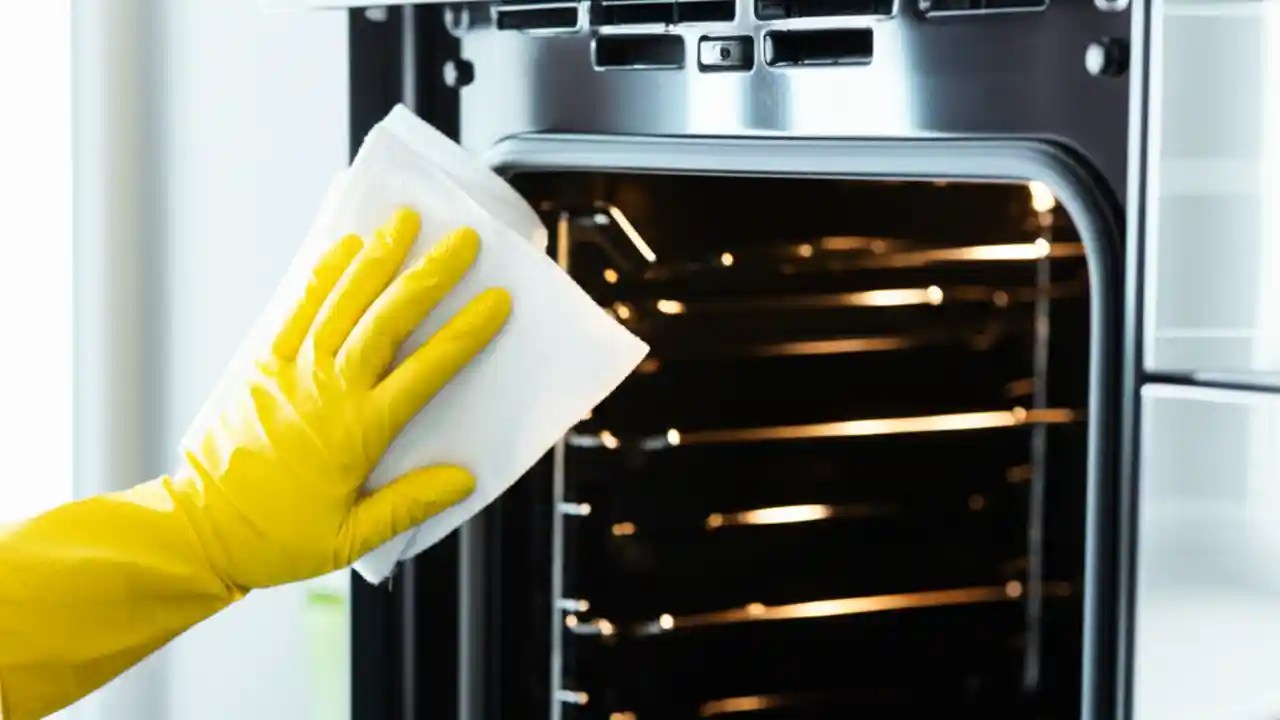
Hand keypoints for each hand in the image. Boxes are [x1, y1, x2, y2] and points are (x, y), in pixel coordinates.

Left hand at [170, 207, 509, 589]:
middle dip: (430, 275)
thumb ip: (409, 504)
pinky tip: (345, 248)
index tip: (495, 302)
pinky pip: (297, 309)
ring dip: (378, 258)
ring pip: (344, 302)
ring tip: (406, 221)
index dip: (465, 333)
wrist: (199, 529)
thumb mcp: (350, 539)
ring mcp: (293, 370)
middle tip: (462, 241)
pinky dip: (323, 275)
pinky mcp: (262, 363)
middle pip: (388, 320)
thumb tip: (464, 479)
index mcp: (359, 431)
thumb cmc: (276, 538)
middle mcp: (328, 390)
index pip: (427, 371)